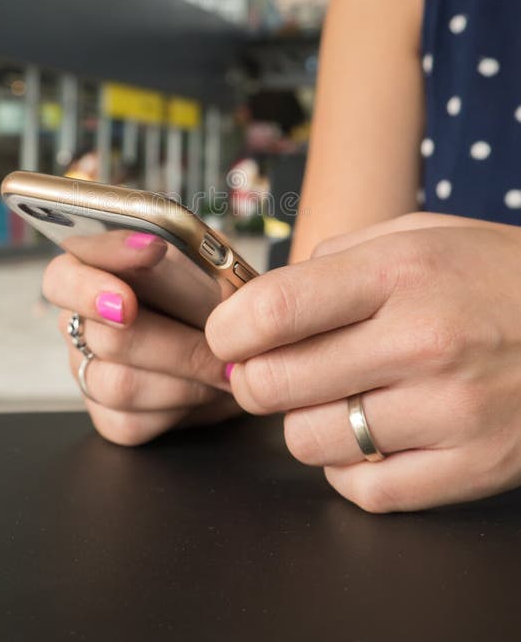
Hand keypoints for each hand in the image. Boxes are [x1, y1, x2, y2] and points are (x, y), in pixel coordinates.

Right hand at [42, 233, 240, 445]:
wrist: (241, 350)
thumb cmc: (215, 295)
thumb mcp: (209, 263)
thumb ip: (185, 257)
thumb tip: (163, 257)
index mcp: (90, 273)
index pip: (65, 275)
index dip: (103, 268)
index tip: (151, 254)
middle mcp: (80, 323)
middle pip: (105, 336)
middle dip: (173, 340)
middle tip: (217, 337)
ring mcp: (88, 371)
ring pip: (119, 384)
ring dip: (183, 375)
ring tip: (222, 364)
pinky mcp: (108, 416)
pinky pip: (131, 421)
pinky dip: (180, 406)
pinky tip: (204, 388)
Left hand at [206, 212, 520, 511]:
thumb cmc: (496, 275)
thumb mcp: (420, 234)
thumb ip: (335, 258)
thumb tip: (264, 301)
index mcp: (399, 273)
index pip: (272, 310)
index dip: (228, 330)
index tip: (228, 336)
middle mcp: (422, 341)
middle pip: (275, 384)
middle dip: (253, 380)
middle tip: (270, 369)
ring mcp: (449, 411)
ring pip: (308, 443)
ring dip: (302, 423)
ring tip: (333, 398)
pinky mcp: (472, 467)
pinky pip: (364, 489)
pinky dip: (347, 468)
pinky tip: (367, 435)